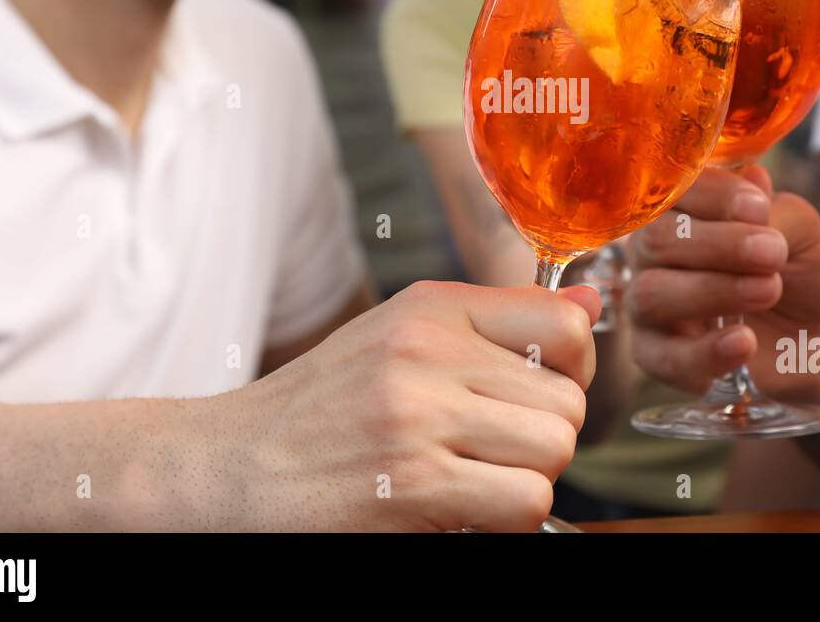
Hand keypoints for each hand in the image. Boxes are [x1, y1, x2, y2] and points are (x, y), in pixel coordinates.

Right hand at [215, 280, 599, 530]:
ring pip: (556, 449)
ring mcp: (420, 419)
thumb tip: (593, 303)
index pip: (563, 322)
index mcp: (429, 311)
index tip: (542, 391)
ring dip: (530, 477)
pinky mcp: (415, 488)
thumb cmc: (317, 408)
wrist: (225, 470)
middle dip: (545, 434)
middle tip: (495, 450)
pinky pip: (525, 501)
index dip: (574, 366)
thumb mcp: (399, 336)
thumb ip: (498, 320)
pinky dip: (508, 515)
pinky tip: (462, 508)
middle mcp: (427, 354)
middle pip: (567, 399)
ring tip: (478, 478)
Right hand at [625, 165, 819, 400]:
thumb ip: (775, 211)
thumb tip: (752, 181)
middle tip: (772, 255)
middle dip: (717, 245)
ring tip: (768, 292)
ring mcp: (650, 303)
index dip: (713, 195)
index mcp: (686, 209)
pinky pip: (658, 357)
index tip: (759, 209)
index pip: (672, 189)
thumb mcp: (806, 232)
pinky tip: (744, 343)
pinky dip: (702, 352)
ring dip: (712, 291)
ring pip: (650, 294)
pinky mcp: (658, 355)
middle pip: (654, 240)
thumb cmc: (809, 273)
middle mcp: (657, 251)